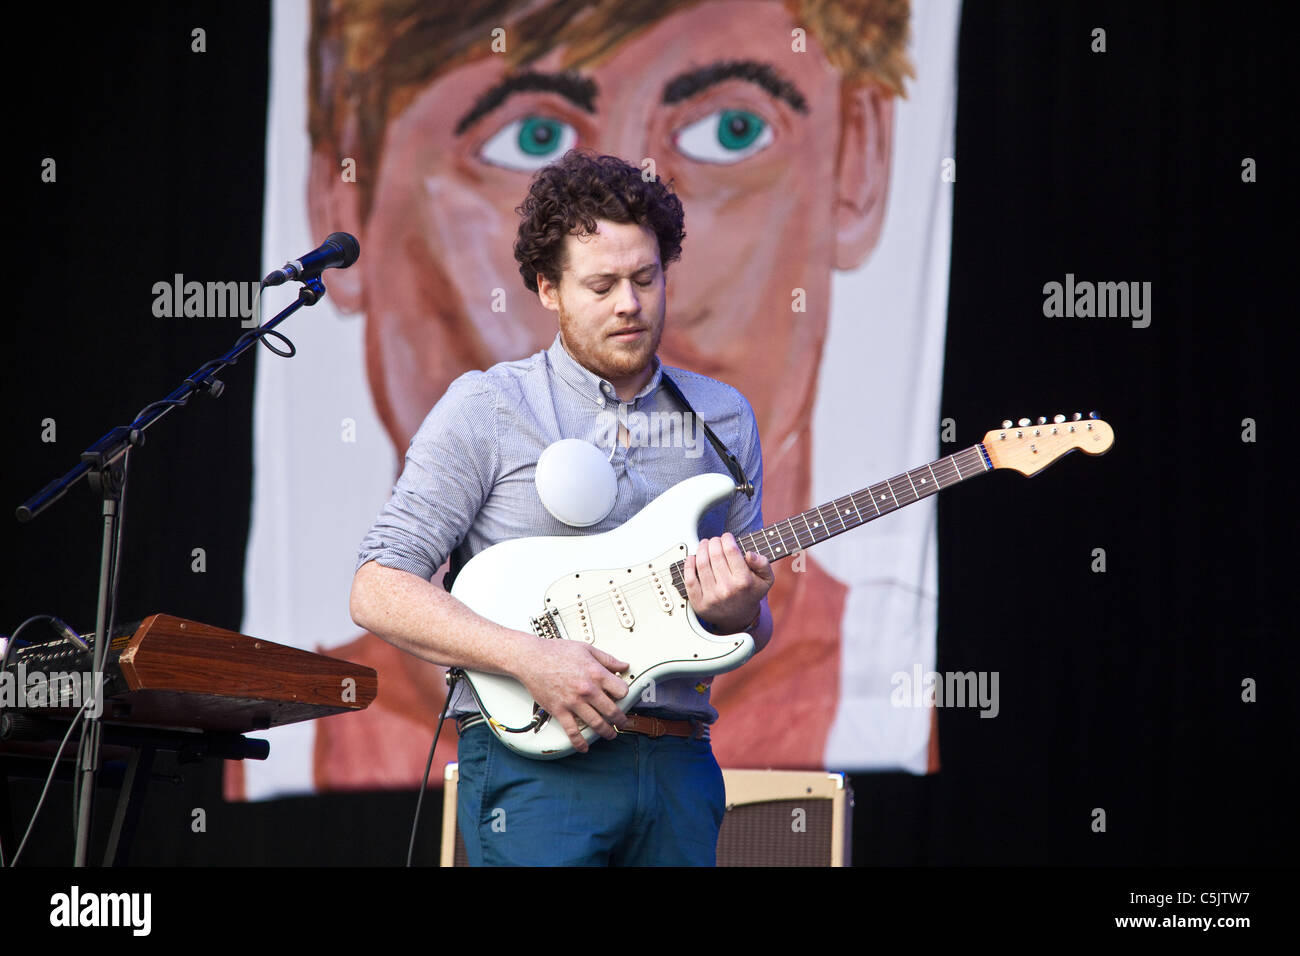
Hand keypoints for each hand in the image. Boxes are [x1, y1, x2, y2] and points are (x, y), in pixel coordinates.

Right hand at [515, 638, 629, 752]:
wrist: (531, 658)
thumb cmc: (556, 652)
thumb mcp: (587, 649)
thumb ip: (607, 659)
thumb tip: (623, 666)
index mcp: (596, 673)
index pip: (621, 690)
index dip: (624, 694)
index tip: (623, 697)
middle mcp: (587, 689)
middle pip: (612, 711)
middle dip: (620, 720)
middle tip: (622, 722)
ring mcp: (573, 702)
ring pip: (596, 723)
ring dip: (607, 732)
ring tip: (610, 734)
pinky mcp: (560, 711)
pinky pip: (572, 731)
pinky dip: (580, 742)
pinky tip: (584, 747)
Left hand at [684, 533, 773, 632]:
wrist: (739, 618)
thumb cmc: (751, 593)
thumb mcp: (766, 579)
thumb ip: (763, 564)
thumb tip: (750, 554)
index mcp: (744, 581)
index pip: (731, 550)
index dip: (727, 539)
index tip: (726, 537)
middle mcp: (727, 589)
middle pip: (715, 555)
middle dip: (714, 542)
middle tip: (715, 540)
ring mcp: (712, 597)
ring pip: (701, 564)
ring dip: (701, 549)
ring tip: (704, 545)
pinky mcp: (699, 603)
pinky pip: (690, 580)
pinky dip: (688, 565)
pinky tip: (692, 557)